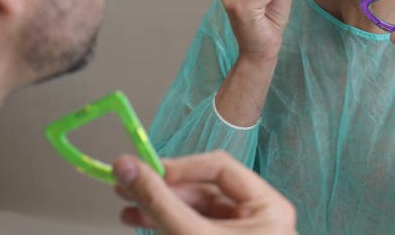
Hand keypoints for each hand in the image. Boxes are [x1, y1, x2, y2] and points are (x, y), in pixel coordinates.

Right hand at [113, 151, 296, 234]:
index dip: (180, 166)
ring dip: (159, 208)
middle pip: (204, 189)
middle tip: (127, 184)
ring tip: (125, 207)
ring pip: (195, 211)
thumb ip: (159, 202)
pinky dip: (167, 224)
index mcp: (269, 208)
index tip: (147, 170)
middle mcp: (259, 219)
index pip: (219, 166)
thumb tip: (126, 166)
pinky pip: (193, 229)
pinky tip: (141, 222)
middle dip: (162, 189)